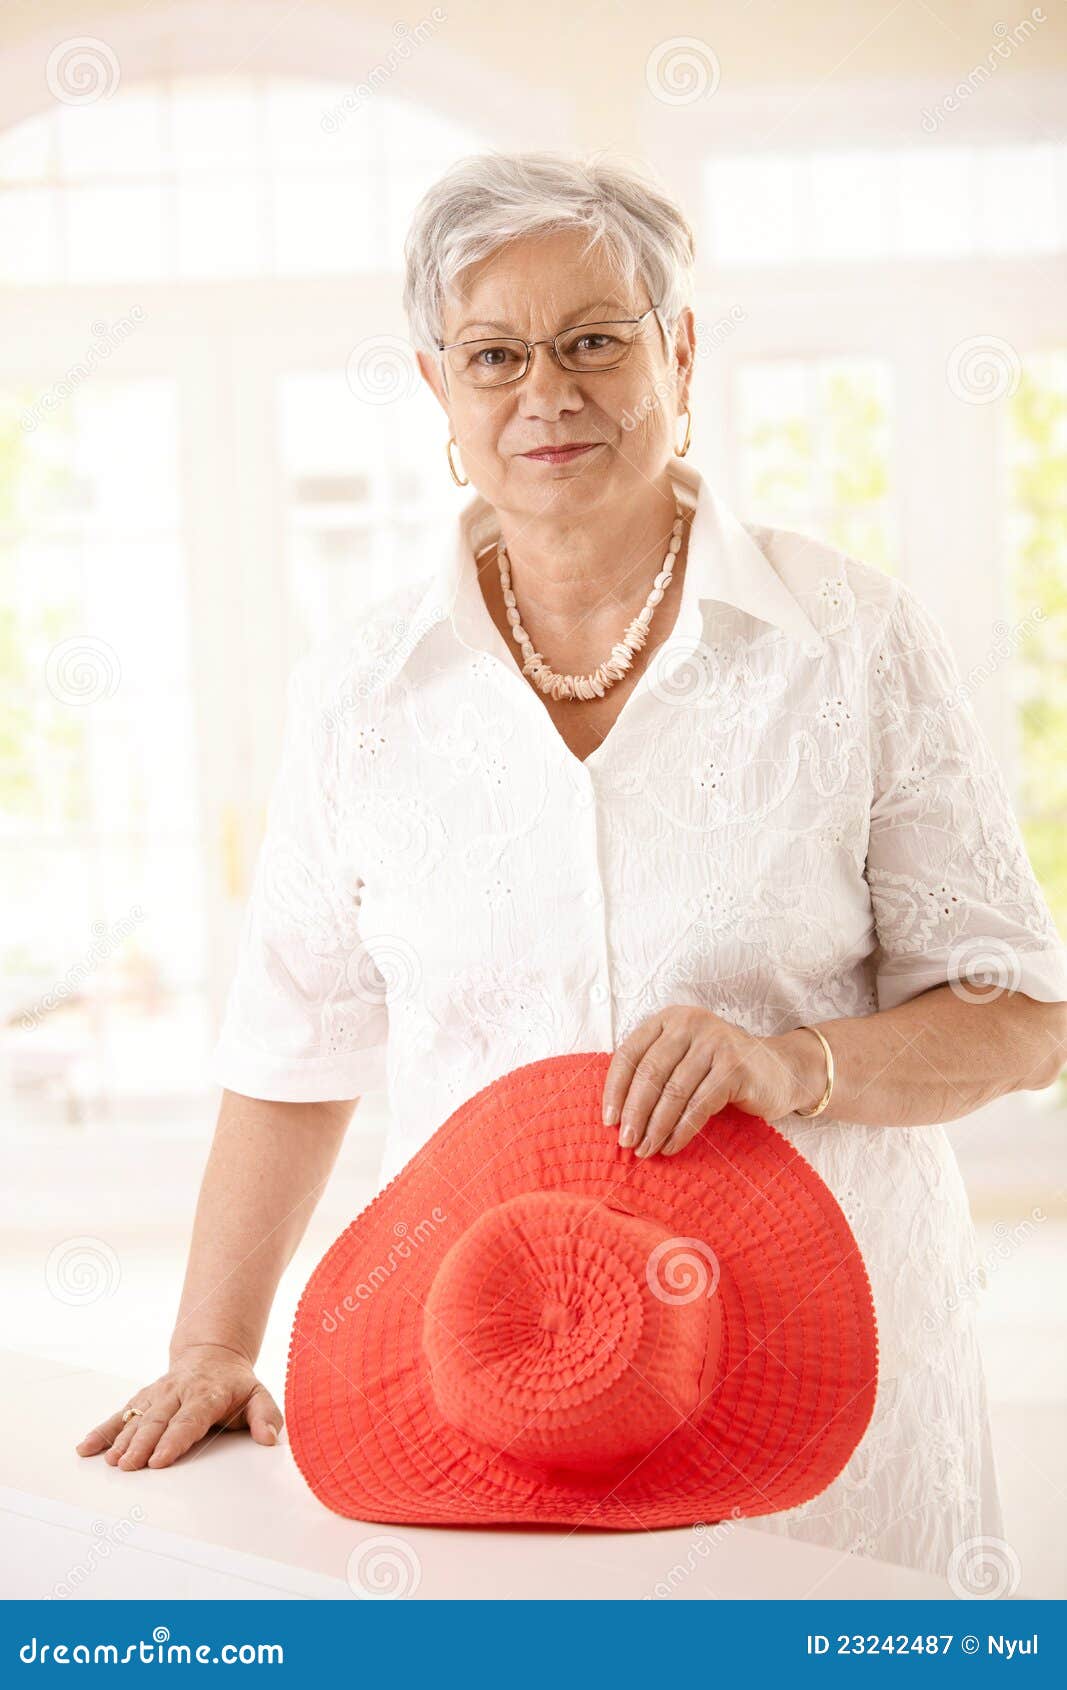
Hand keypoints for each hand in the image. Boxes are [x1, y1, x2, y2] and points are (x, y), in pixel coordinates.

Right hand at [74, 1342, 283, 1469]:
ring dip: (122, 1440)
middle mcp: (178, 1393)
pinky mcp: (143, 1398)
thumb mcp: (259, 1395)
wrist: (212, 1354)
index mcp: (207, 1394)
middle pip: (158, 1420)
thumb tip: (269, 1439)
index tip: (159, 1460)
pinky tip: (87, 1448)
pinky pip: (120, 1414)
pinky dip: (103, 1430)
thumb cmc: (236, 1384)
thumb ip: (267, 1416)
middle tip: (129, 1466)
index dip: (174, 1440)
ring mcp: (158, 1394)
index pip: (189, 1419)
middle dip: (142, 1444)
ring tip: (112, 1461)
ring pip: (137, 1417)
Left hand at [601, 1006, 825, 1157]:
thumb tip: (617, 1115)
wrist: (782, 1070)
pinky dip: (681, 1131)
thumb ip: (656, 1073)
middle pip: (649, 1073)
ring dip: (655, 1127)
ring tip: (645, 1150)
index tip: (608, 1120)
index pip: (630, 1053)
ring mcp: (715, 1043)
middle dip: (634, 1112)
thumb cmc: (723, 1070)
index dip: (615, 1089)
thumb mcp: (685, 1060)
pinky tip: (670, 1147)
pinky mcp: (735, 1067)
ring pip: (673, 1092)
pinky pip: (698, 1106)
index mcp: (670, 1019)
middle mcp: (691, 1024)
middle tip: (625, 1142)